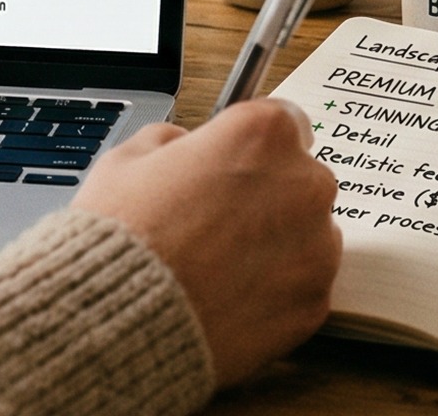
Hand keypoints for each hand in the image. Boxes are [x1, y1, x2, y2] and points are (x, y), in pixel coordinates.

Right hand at [71, 100, 340, 386]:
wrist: (122, 317)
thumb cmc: (124, 235)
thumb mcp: (128, 157)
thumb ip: (173, 141)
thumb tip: (186, 148)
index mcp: (262, 136)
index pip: (282, 120)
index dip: (251, 143)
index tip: (234, 161)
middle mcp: (304, 184)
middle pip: (299, 178)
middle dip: (266, 194)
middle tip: (215, 218)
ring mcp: (316, 247)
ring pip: (307, 234)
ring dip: (275, 242)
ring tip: (218, 263)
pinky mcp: (314, 303)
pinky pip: (303, 285)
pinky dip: (275, 289)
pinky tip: (229, 295)